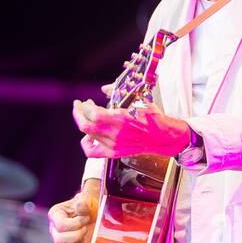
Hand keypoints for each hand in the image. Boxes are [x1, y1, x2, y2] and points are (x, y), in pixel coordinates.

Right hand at [48, 189, 98, 242]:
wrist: (94, 211)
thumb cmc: (88, 204)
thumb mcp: (86, 200)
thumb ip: (83, 203)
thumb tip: (80, 206)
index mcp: (56, 216)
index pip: (60, 226)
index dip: (74, 224)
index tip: (84, 219)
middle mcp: (55, 230)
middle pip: (58, 240)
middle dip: (76, 235)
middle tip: (85, 228)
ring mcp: (63, 242)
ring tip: (82, 238)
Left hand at [73, 97, 189, 158]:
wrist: (163, 138)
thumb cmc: (153, 118)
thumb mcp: (139, 100)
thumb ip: (118, 93)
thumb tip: (104, 89)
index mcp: (121, 119)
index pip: (93, 113)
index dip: (85, 107)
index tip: (86, 101)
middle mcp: (115, 133)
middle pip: (85, 125)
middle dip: (78, 112)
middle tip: (79, 105)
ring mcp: (113, 145)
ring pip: (87, 135)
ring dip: (83, 122)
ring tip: (86, 116)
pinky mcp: (114, 153)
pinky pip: (92, 152)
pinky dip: (86, 143)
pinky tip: (88, 137)